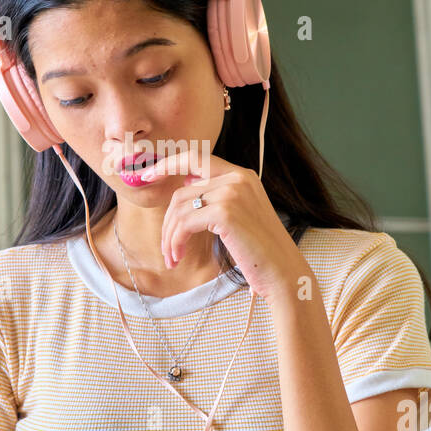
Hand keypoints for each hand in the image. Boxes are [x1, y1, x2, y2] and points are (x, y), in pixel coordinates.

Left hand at [138, 149, 307, 300]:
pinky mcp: (225, 212)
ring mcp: (232, 193)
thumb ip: (217, 197)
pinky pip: (184, 223)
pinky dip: (175, 241)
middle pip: (182, 190)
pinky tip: (178, 257)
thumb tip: (185, 186)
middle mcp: (238, 178)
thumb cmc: (260, 251)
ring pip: (179, 208)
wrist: (284, 273)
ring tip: (173, 257)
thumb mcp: (240, 216)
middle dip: (167, 220)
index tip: (146, 176)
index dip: (167, 164)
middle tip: (166, 247)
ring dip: (170, 236)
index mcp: (242, 175)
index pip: (196, 158)